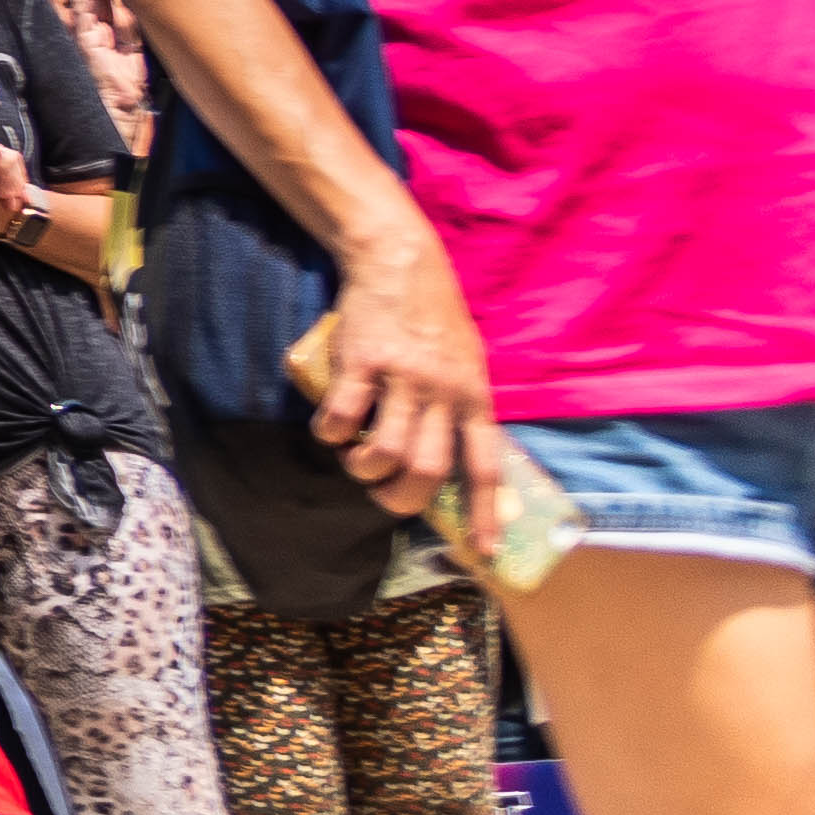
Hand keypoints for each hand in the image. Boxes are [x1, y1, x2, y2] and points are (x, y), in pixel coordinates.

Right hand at [304, 236, 505, 539]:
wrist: (398, 262)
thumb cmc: (435, 318)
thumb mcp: (467, 363)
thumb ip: (462, 405)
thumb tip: (454, 458)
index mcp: (474, 397)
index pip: (484, 467)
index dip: (484, 513)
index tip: (483, 552)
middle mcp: (442, 392)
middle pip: (426, 469)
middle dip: (401, 498)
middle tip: (385, 496)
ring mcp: (401, 377)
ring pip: (385, 450)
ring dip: (364, 469)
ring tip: (357, 462)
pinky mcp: (360, 361)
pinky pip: (343, 416)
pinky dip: (332, 435)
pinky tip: (330, 432)